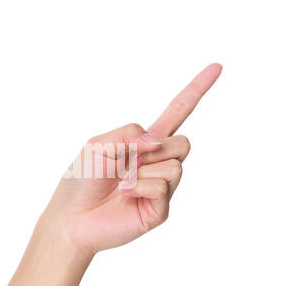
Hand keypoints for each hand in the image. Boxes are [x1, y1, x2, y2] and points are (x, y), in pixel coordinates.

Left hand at [44, 63, 221, 254]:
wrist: (69, 219)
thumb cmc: (80, 182)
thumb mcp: (98, 145)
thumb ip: (128, 133)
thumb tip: (157, 141)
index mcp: (143, 144)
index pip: (176, 114)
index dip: (195, 91)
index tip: (216, 67)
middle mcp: (157, 164)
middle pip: (184, 143)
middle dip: (158, 149)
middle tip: (129, 163)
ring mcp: (161, 188)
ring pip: (176, 164)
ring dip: (144, 171)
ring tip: (121, 184)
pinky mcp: (159, 209)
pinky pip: (163, 187)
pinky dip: (140, 187)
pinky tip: (124, 195)